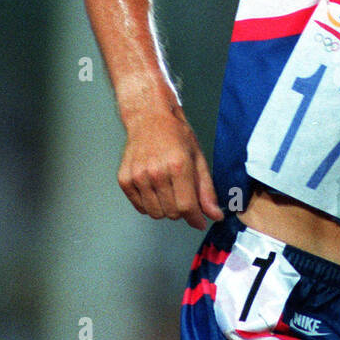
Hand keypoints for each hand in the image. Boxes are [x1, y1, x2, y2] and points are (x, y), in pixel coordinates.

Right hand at [118, 107, 223, 229]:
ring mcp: (138, 176)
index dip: (196, 218)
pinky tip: (155, 189)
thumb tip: (214, 214)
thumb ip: (206, 190)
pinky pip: (140, 207)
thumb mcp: (198, 159)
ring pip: (155, 213)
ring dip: (165, 209)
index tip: (199, 221)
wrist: (149, 119)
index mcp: (178, 165)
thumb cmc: (175, 135)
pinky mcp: (124, 180)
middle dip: (182, 211)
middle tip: (183, 195)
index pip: (187, 206)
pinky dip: (149, 204)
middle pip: (172, 213)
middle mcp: (156, 172)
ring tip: (168, 190)